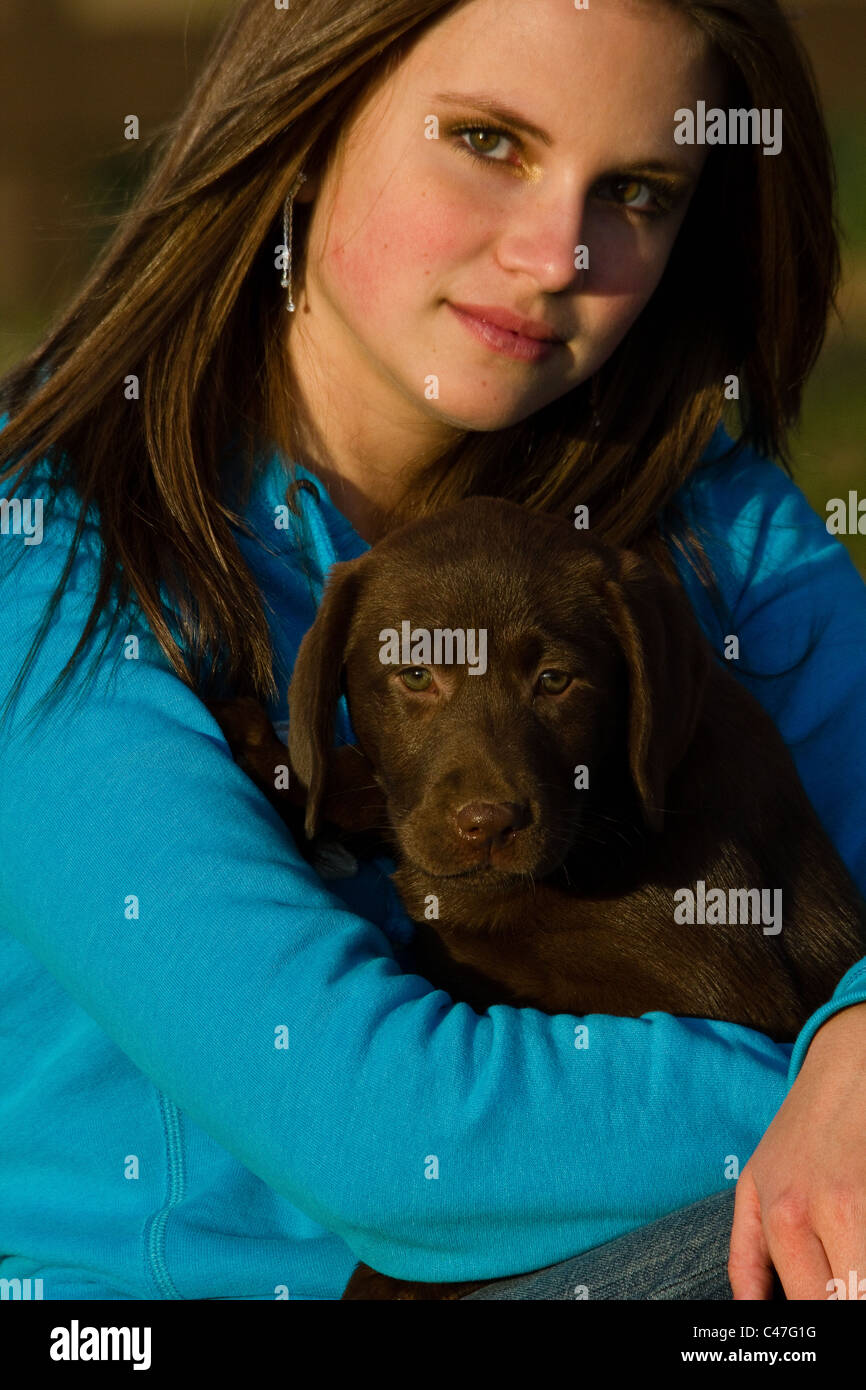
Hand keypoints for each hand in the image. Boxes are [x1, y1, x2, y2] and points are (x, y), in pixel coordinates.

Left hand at [728, 1000, 865, 1298]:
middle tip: (839, 1287)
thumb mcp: (755, 1183)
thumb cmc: (801, 1133)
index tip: (820, 1309)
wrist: (851, 1069)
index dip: (818, 1327)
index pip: (808, 1310)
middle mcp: (833, 1212)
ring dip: (861, 1282)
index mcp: (785, 1216)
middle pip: (848, 1301)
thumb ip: (747, 1256)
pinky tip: (864, 1250)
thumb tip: (749, 1313)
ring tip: (851, 1269)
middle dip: (844, 1303)